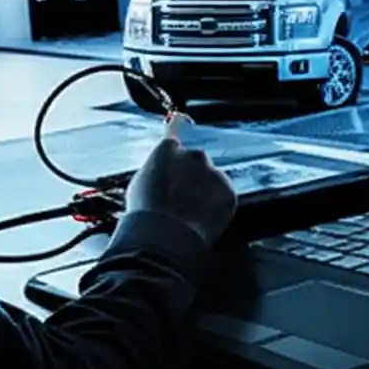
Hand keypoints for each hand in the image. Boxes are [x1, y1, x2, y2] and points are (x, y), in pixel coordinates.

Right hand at [124, 115, 235, 245]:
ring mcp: (213, 173)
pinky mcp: (228, 192)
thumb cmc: (145, 213)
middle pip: (196, 161)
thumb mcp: (140, 183)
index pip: (176, 133)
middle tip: (181, 199)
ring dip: (205, 192)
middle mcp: (194, 155)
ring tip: (190, 216)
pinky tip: (202, 221)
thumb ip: (155, 170)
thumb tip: (160, 170)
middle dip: (192, 176)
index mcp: (169, 149)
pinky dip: (217, 207)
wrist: (164, 236)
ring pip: (212, 180)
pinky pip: (224, 197)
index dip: (177, 141)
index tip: (180, 132)